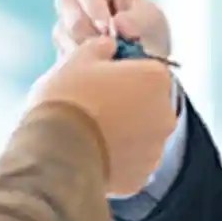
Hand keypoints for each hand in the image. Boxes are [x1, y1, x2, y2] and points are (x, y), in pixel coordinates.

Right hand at [27, 37, 176, 195]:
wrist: (55, 150)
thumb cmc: (67, 98)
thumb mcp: (78, 59)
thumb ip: (100, 47)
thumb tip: (108, 45)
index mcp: (157, 78)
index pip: (146, 70)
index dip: (122, 74)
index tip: (99, 80)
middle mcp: (166, 113)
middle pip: (147, 104)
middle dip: (126, 104)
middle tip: (92, 107)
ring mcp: (156, 148)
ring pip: (140, 135)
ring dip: (122, 133)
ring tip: (87, 134)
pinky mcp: (142, 175)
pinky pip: (130, 163)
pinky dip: (116, 159)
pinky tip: (91, 155)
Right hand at [53, 0, 170, 58]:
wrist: (145, 66)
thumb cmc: (149, 33)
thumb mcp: (152, 22)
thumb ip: (137, 20)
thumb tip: (118, 24)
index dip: (93, 5)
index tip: (106, 28)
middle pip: (66, 4)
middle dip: (85, 29)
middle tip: (105, 47)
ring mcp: (67, 23)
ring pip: (61, 31)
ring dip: (82, 48)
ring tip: (107, 60)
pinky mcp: (63, 46)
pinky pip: (61, 52)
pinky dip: (78, 63)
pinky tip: (98, 71)